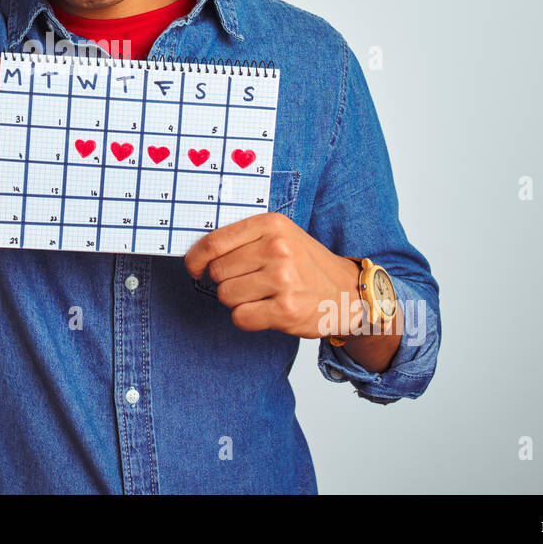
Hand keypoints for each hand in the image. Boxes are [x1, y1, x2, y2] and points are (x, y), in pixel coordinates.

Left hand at [183, 212, 359, 337]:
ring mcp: (283, 279)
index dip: (195, 259)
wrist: (347, 293)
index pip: (214, 242)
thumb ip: (244, 239)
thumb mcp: (280, 236)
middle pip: (218, 271)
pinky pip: (240, 317)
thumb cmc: (306, 265)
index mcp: (271, 225)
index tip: (194, 268)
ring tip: (262, 296)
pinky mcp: (286, 310)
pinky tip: (267, 311)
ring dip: (237, 301)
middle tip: (250, 283)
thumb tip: (198, 253)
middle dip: (226, 281)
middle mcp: (277, 248)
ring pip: (226, 295)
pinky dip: (248, 318)